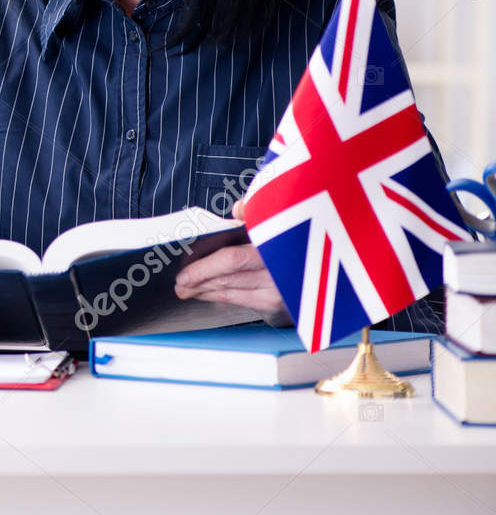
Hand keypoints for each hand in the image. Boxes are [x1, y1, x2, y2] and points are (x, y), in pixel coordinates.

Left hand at [174, 201, 289, 322]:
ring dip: (208, 292)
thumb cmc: (301, 233)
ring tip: (188, 291)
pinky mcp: (286, 304)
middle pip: (230, 279)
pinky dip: (225, 297)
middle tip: (179, 285)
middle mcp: (281, 272)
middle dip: (200, 283)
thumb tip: (239, 209)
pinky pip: (247, 302)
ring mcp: (284, 292)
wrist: (334, 255)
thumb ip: (256, 210)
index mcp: (276, 246)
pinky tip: (210, 294)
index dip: (203, 269)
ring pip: (236, 292)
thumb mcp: (281, 213)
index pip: (232, 260)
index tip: (183, 274)